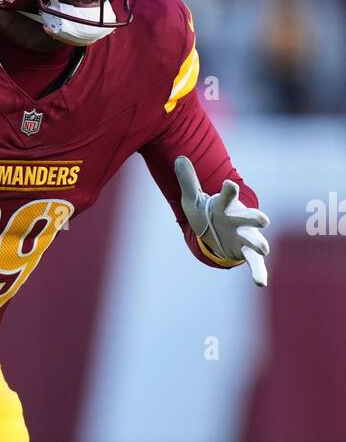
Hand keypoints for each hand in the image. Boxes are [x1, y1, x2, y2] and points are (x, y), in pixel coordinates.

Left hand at [175, 155, 269, 286]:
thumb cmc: (206, 213)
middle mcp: (239, 219)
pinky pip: (254, 262)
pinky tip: (261, 283)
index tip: (228, 184)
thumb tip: (179, 158)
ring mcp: (244, 236)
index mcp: (226, 205)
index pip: (229, 195)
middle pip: (250, 218)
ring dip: (259, 243)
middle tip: (263, 220)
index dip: (229, 191)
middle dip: (255, 218)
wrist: (214, 231)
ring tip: (263, 249)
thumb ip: (188, 181)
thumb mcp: (193, 200)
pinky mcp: (244, 251)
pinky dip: (258, 272)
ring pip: (255, 239)